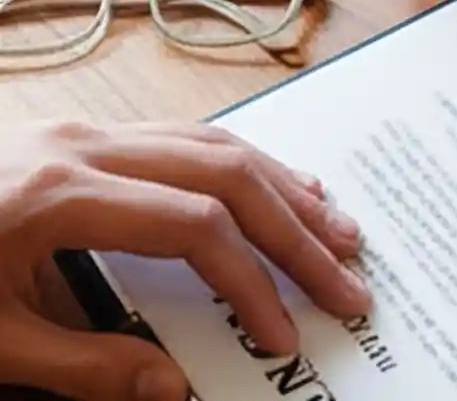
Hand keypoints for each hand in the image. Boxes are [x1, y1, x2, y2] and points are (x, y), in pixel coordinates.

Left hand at [0, 121, 371, 400]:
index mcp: (57, 193)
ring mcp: (87, 131)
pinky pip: (187, 137)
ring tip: (339, 229)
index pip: (193, 229)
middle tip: (350, 278)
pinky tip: (278, 187)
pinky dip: (245, 164)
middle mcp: (84, 147)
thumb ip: (81, 367)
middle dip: (296, 232)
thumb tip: (172, 389)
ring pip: (215, 144)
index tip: (282, 332)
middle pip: (224, 175)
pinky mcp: (85, 135)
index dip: (251, 282)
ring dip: (284, 189)